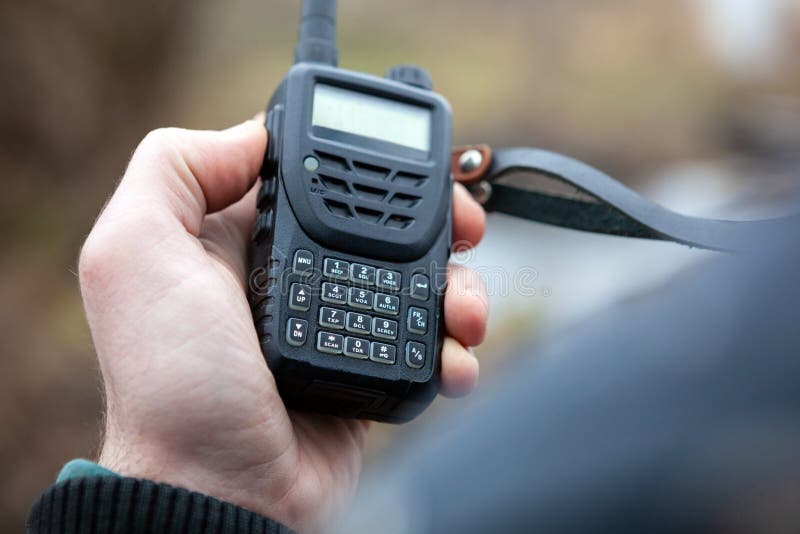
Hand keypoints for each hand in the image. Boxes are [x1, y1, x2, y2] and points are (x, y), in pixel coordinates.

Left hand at [79, 119, 487, 530]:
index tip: (412, 163)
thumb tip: (254, 135)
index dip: (366, 161)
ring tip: (465, 312)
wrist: (220, 493)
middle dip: (436, 220)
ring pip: (419, 281)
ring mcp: (335, 323)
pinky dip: (454, 346)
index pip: (317, 176)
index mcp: (240, 239)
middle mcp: (291, 275)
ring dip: (459, 286)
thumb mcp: (137, 253)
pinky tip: (454, 358)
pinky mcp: (367, 370)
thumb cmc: (174, 382)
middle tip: (466, 228)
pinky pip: (426, 343)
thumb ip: (176, 169)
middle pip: (383, 225)